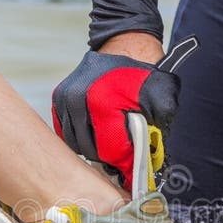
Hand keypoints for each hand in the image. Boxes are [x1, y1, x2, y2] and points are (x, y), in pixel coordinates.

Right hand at [51, 32, 197, 190]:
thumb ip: (154, 136)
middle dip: (111, 158)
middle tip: (124, 159)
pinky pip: (67, 131)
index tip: (131, 178)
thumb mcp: (162, 101)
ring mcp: (67, 99)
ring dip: (95, 148)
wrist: (128, 45)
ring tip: (112, 145)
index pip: (110, 150)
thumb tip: (147, 169)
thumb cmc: (146, 75)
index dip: (124, 166)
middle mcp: (80, 101)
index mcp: (103, 103)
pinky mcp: (60, 98)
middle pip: (92, 150)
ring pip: (77, 143)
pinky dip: (81, 137)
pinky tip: (96, 134)